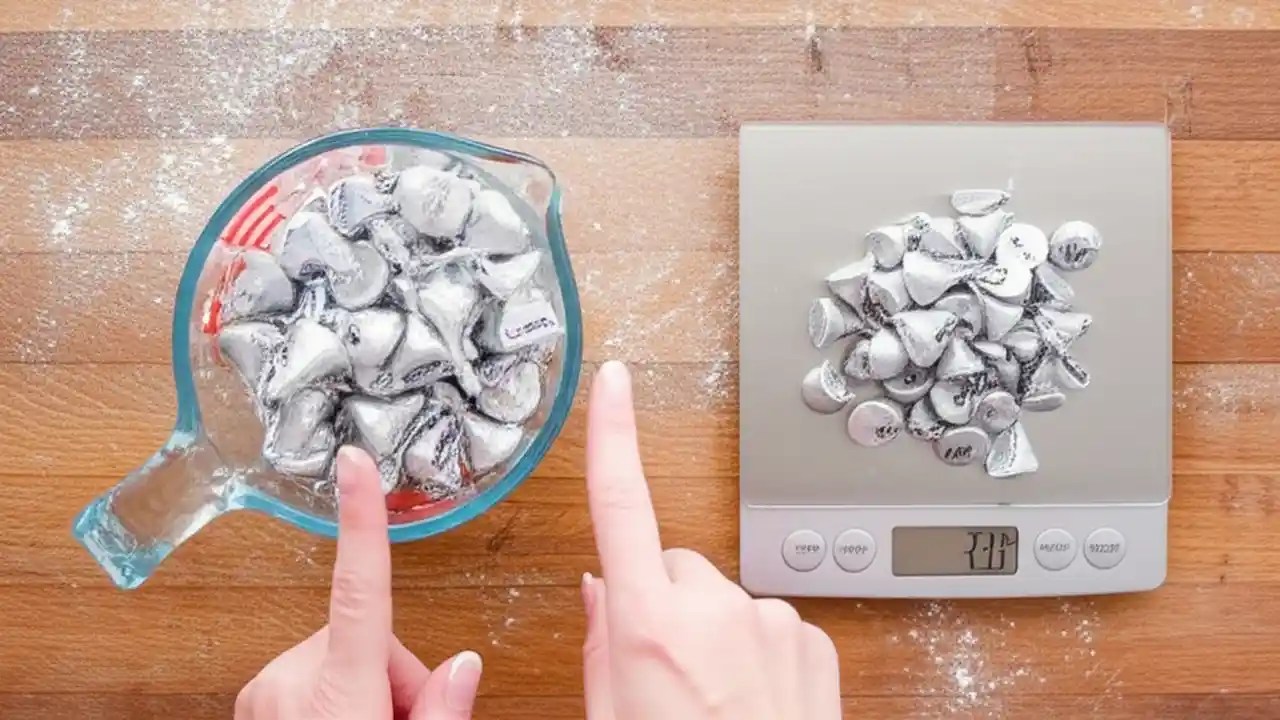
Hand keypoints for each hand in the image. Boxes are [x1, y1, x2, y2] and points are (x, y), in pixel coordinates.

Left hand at [235, 446, 482, 719]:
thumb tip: (464, 665)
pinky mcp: (252, 704)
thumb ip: (441, 711)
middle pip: (366, 634)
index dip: (361, 520)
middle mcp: (293, 682)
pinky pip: (306, 676)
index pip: (359, 589)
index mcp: (339, 694)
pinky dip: (328, 700)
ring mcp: (265, 692)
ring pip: (338, 656)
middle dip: (393, 672)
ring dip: (361, 689)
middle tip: (401, 718)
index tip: (354, 466)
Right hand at [580, 361, 842, 719]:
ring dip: (712, 634)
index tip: (613, 381)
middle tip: (661, 675)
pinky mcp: (810, 635)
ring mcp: (770, 618)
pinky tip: (752, 703)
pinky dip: (756, 654)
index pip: (621, 506)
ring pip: (721, 600)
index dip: (613, 435)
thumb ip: (601, 644)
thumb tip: (600, 589)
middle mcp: (713, 607)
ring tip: (712, 701)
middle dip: (661, 603)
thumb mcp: (608, 718)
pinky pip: (767, 624)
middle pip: (671, 567)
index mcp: (646, 626)